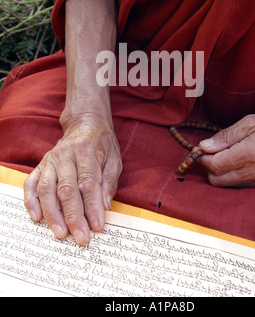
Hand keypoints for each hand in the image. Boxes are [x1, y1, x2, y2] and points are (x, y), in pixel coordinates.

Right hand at [24, 114, 121, 244]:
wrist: (85, 124)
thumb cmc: (102, 144)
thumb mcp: (114, 159)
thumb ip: (109, 183)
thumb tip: (104, 208)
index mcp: (87, 151)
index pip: (88, 183)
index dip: (92, 206)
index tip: (97, 226)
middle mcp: (66, 154)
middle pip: (67, 189)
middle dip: (73, 216)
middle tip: (80, 237)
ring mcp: (50, 160)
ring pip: (47, 189)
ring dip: (53, 214)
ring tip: (60, 233)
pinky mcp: (41, 165)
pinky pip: (32, 183)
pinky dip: (31, 201)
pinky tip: (37, 218)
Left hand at [196, 112, 254, 189]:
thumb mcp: (249, 122)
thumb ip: (225, 136)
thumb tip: (203, 146)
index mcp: (247, 154)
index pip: (213, 166)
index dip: (203, 158)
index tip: (203, 150)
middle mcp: (254, 172)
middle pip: (216, 180)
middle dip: (210, 168)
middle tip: (214, 154)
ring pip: (227, 186)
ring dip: (221, 174)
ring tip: (228, 157)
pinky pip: (241, 187)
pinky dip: (234, 178)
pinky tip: (240, 164)